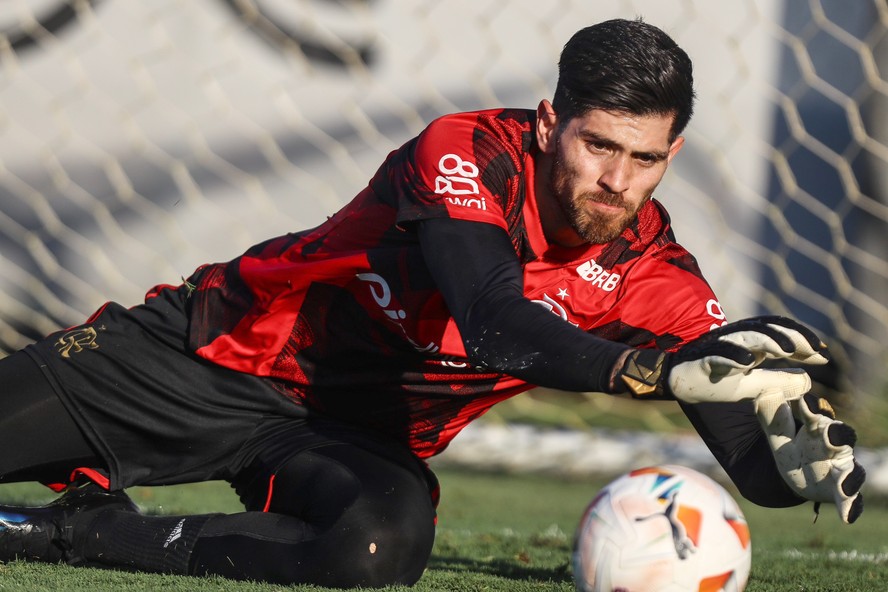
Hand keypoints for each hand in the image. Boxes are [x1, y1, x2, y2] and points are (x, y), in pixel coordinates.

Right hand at [617, 316, 828, 402]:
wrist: (675, 381)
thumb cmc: (713, 380)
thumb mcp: (752, 385)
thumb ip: (778, 380)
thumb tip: (808, 380)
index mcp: (748, 343)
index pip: (778, 333)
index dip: (801, 338)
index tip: (823, 353)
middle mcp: (735, 339)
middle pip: (766, 328)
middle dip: (791, 335)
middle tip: (813, 348)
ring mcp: (718, 347)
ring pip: (745, 336)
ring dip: (768, 340)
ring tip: (788, 349)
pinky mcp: (702, 359)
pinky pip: (718, 354)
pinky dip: (733, 356)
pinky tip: (748, 363)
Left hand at [755, 391, 865, 523]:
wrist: (797, 473)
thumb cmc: (792, 446)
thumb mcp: (778, 433)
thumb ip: (773, 417)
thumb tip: (764, 394)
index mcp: (818, 428)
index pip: (818, 414)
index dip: (813, 408)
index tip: (804, 403)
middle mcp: (834, 447)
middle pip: (842, 438)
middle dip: (838, 435)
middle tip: (831, 435)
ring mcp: (840, 470)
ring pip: (852, 471)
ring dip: (850, 477)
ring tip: (845, 485)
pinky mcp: (841, 491)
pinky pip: (851, 500)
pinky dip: (851, 508)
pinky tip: (847, 518)